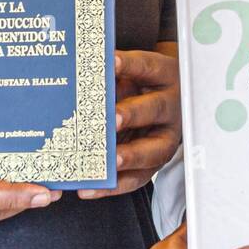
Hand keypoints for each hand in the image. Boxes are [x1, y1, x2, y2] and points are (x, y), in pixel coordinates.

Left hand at [79, 47, 181, 198]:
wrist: (168, 100)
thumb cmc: (141, 84)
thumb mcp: (132, 73)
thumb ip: (112, 75)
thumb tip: (77, 71)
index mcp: (164, 76)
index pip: (147, 67)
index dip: (130, 64)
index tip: (111, 60)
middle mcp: (171, 106)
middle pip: (155, 108)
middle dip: (133, 114)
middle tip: (113, 118)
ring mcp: (168, 136)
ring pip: (154, 149)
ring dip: (129, 155)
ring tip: (108, 161)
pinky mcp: (157, 162)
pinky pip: (139, 177)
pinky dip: (116, 185)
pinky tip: (91, 187)